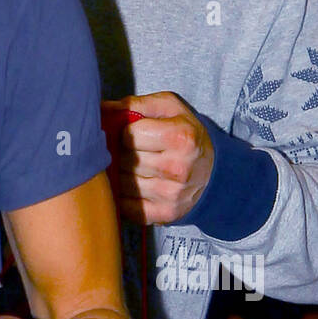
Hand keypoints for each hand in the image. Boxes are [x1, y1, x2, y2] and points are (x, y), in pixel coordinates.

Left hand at [105, 92, 213, 225]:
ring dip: (122, 174)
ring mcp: (171, 194)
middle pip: (124, 160)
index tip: (137, 134)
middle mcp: (177, 168)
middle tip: (135, 151)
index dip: (127, 132)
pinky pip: (125, 206)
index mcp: (181, 138)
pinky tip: (136, 186)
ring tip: (137, 167)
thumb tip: (102, 109)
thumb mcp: (170, 109)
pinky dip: (124, 196)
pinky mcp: (164, 214)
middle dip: (122, 154)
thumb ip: (136, 104)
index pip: (129, 135)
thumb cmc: (186, 136)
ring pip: (121, 182)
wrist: (214, 173)